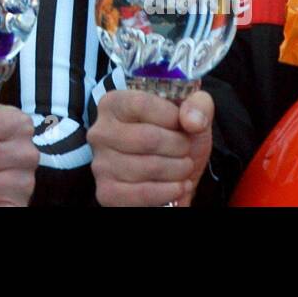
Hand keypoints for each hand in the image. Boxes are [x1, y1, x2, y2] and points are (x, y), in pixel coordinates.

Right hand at [87, 89, 213, 205]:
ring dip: (178, 170)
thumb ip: (198, 105)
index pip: (141, 104)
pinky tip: (178, 186)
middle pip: (148, 138)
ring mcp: (101, 164)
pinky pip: (143, 194)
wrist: (169, 172)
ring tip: (183, 167)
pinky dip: (169, 191)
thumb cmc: (173, 135)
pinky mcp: (107, 192)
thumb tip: (192, 120)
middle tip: (186, 150)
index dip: (171, 116)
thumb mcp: (189, 112)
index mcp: (113, 104)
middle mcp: (100, 132)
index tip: (182, 124)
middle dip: (179, 147)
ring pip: (150, 167)